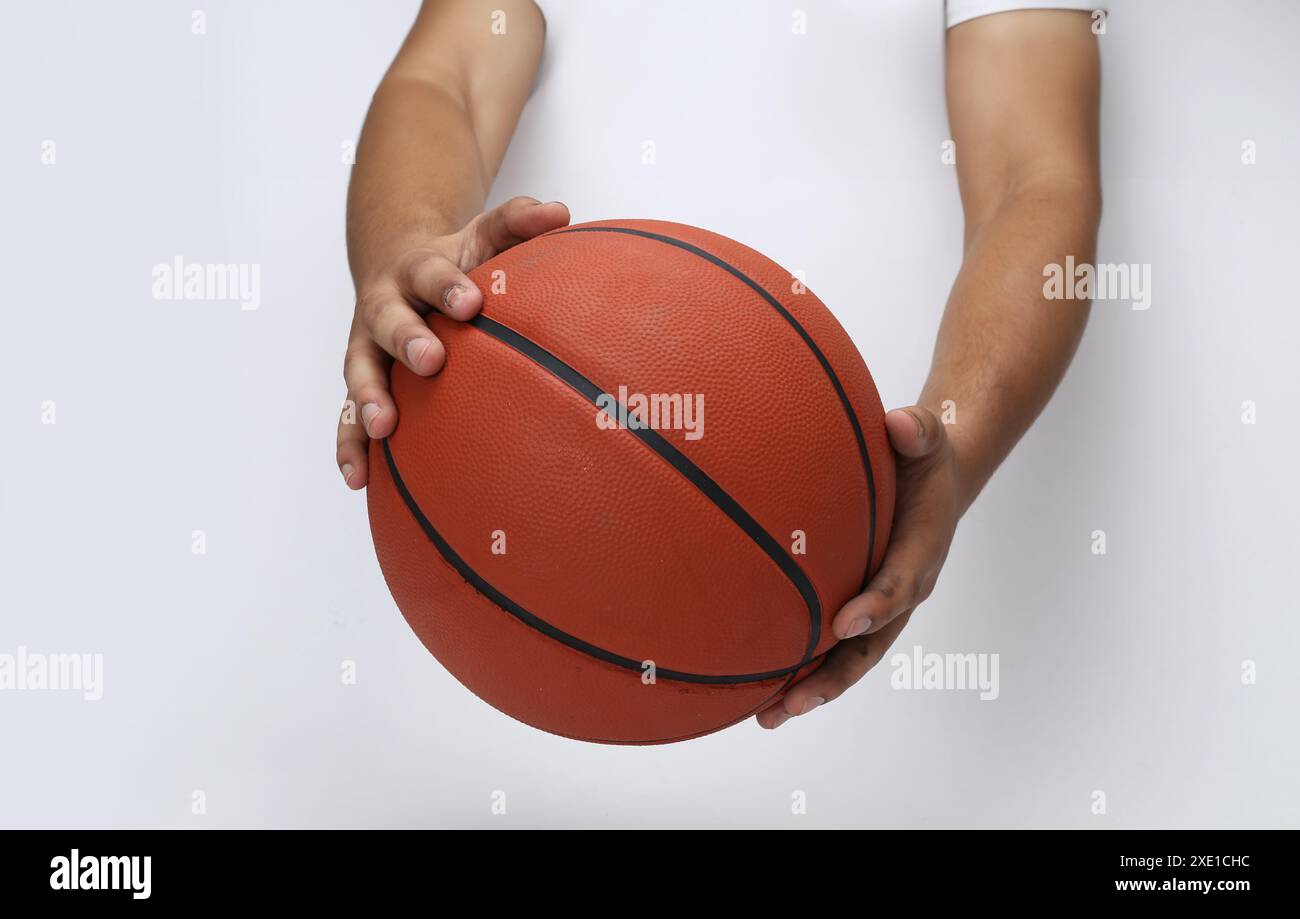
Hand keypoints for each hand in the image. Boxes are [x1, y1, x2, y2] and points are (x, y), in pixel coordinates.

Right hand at [336, 197, 569, 487]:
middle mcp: (383, 305)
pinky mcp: (362, 380)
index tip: (471, 301)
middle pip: (387, 320)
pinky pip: (349, 415)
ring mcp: (367, 345)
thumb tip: (560, 211)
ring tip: (383, 428)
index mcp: (415, 269)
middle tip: (430, 361)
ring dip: (367, 399)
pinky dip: (350, 444)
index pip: (430, 271)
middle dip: (406, 339)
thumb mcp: (484, 234)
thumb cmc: (456, 260)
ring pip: (359, 370)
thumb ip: (518, 222)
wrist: (393, 261)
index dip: (447, 285)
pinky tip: (359, 477)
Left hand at [756, 405, 961, 728]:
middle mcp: (901, 590)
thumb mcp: (927, 437)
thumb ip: (918, 430)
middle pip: (869, 645)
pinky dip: (800, 669)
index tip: (843, 623)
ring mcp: (878, 606)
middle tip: (795, 701)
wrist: (933, 480)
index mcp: (920, 553)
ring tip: (768, 716)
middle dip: (833, 677)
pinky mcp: (854, 606)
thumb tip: (901, 423)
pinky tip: (760, 691)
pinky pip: (829, 644)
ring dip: (810, 689)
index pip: (900, 584)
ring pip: (846, 658)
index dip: (875, 606)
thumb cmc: (922, 458)